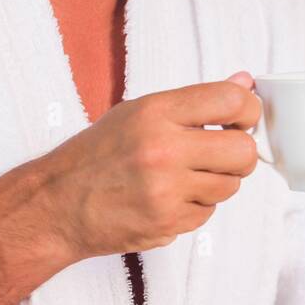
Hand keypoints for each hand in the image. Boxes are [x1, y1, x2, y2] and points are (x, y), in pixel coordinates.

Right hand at [5, 72, 261, 261]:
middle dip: (241, 153)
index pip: (231, 100)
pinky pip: (207, 213)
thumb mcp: (138, 112)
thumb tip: (244, 82)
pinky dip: (196, 207)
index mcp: (156, 112)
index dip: (249, 110)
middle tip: (223, 154)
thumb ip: (195, 100)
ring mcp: (166, 189)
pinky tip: (169, 199)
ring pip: (230, 186)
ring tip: (185, 177)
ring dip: (217, 182)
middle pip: (244, 150)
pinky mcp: (167, 222)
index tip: (244, 118)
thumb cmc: (95, 155)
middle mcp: (163, 149)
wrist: (54, 205)